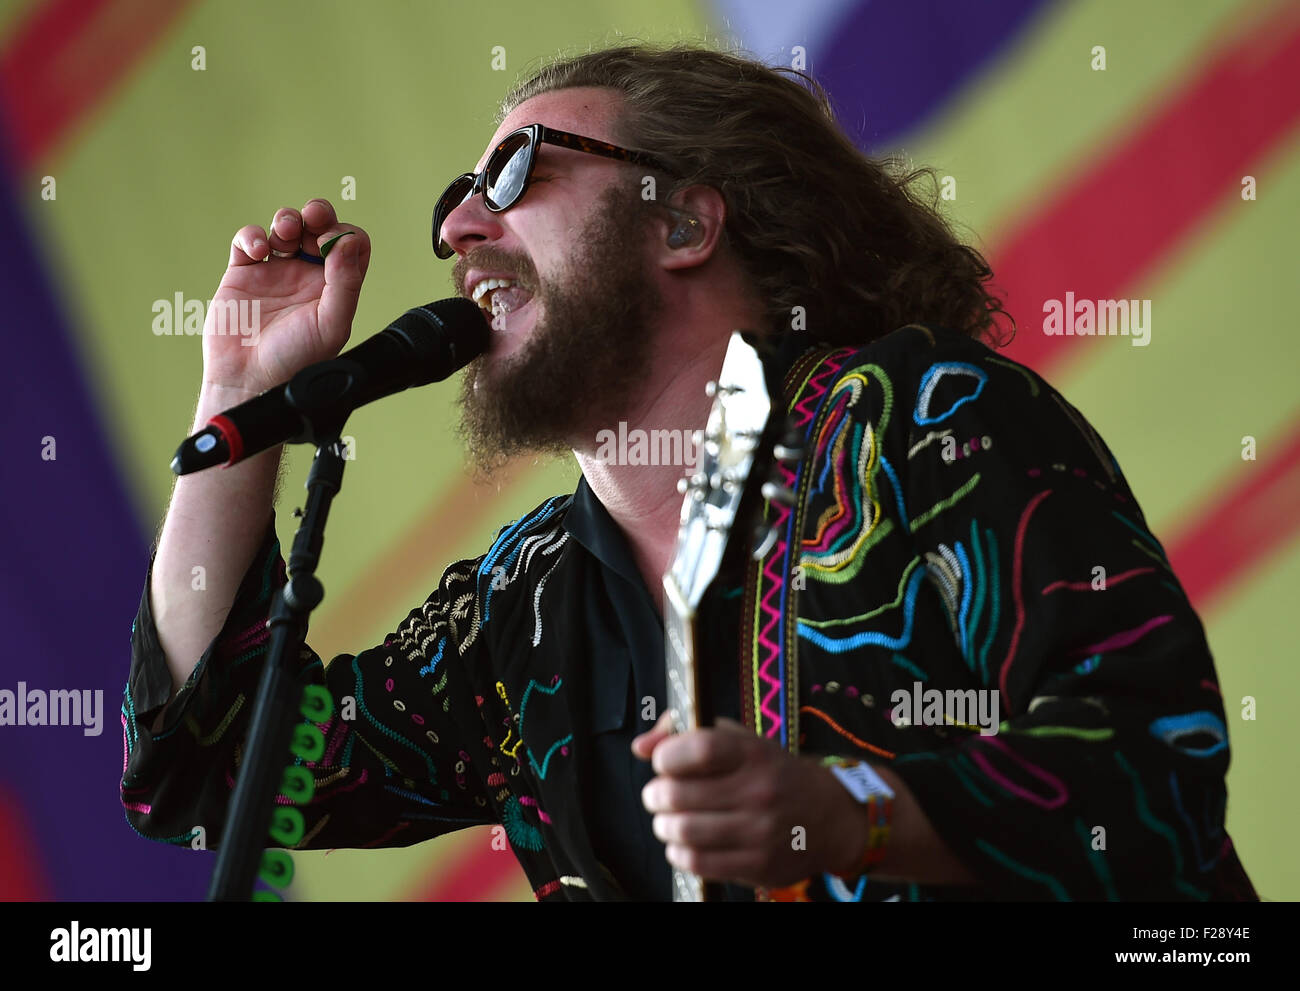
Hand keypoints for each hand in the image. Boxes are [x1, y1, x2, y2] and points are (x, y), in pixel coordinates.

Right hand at [205, 198, 370, 393]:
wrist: (250, 378)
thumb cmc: (296, 360)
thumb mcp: (332, 323)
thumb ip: (345, 283)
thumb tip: (349, 242)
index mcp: (335, 287)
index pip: (351, 245)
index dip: (345, 234)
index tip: (334, 244)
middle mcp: (308, 276)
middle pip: (319, 228)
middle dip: (319, 214)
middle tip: (314, 216)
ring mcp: (275, 272)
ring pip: (285, 227)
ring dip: (288, 219)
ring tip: (286, 232)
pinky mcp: (243, 273)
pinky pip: (249, 240)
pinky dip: (253, 236)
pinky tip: (258, 251)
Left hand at [632, 713, 869, 887]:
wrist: (830, 815)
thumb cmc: (771, 772)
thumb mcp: (741, 741)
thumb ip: (687, 733)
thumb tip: (640, 747)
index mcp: (754, 754)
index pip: (699, 748)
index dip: (667, 755)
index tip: (664, 762)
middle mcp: (759, 791)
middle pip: (679, 794)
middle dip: (655, 795)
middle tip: (657, 795)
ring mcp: (760, 832)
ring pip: (683, 831)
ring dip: (664, 825)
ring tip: (669, 820)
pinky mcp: (759, 865)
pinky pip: (697, 863)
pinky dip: (678, 852)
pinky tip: (684, 842)